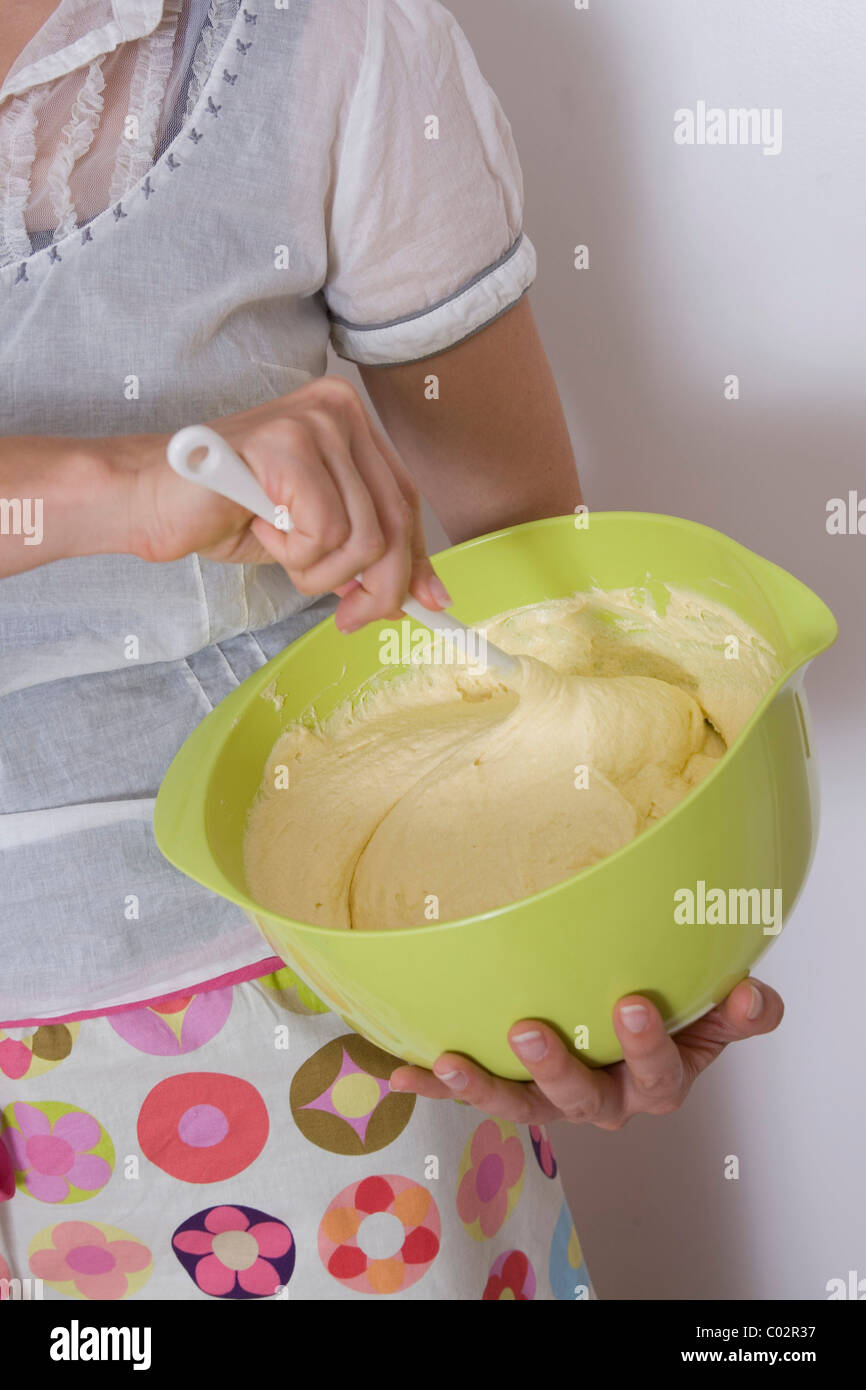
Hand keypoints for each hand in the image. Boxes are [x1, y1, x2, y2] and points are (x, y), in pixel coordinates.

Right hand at [127, 376, 448, 630]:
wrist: (150, 500)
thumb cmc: (224, 513)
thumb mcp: (311, 533)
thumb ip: (362, 548)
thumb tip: (421, 591)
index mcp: (349, 422)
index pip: (404, 499)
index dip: (417, 558)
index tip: (427, 599)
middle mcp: (338, 411)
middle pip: (393, 521)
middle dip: (378, 585)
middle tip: (351, 617)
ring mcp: (313, 423)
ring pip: (363, 536)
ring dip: (321, 570)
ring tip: (280, 550)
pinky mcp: (287, 445)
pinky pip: (325, 532)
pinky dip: (295, 554)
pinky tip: (262, 530)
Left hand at [388, 978, 783, 1127]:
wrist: (633, 1030)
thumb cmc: (675, 1017)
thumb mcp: (714, 1015)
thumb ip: (739, 1012)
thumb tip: (754, 994)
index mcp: (656, 1083)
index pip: (657, 1070)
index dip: (644, 1044)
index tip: (629, 1004)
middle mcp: (603, 1103)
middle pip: (580, 1098)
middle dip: (555, 1067)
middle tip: (529, 1029)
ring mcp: (553, 1100)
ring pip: (521, 1105)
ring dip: (484, 1087)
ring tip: (454, 1061)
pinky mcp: (512, 1089)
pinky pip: (472, 1090)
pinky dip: (436, 1083)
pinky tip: (400, 1073)